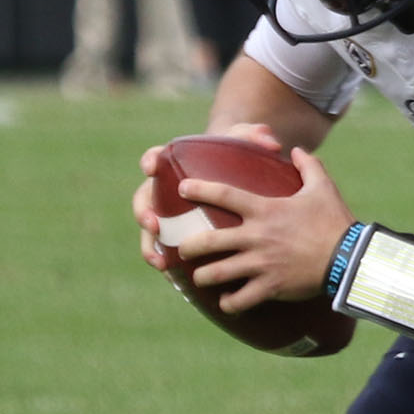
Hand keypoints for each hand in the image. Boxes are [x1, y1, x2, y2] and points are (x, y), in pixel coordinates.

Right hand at [132, 123, 284, 270]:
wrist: (240, 177)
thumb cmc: (240, 158)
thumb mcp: (248, 145)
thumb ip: (256, 138)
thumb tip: (271, 142)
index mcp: (177, 163)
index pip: (157, 157)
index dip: (151, 160)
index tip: (151, 166)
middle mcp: (165, 189)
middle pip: (145, 199)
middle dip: (143, 212)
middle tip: (153, 223)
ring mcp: (168, 213)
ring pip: (150, 230)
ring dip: (150, 246)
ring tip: (160, 261)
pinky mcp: (177, 234)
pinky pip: (165, 249)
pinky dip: (166, 261)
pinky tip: (172, 275)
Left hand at [168, 147, 355, 313]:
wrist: (350, 257)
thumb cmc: (335, 221)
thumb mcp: (323, 188)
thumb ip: (309, 166)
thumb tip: (298, 150)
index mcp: (265, 210)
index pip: (224, 195)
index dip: (199, 190)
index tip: (182, 189)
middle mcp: (257, 237)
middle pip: (207, 241)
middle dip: (188, 246)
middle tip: (182, 249)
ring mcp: (261, 264)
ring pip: (216, 273)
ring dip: (203, 277)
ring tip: (200, 279)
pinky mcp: (270, 286)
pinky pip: (240, 300)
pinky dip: (230, 303)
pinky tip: (227, 302)